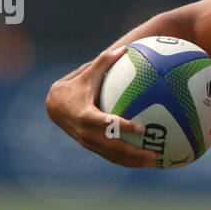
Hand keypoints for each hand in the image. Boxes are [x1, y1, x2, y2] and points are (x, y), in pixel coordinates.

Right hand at [45, 47, 156, 166]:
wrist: (53, 106)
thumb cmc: (74, 87)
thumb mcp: (85, 74)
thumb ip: (104, 62)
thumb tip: (125, 48)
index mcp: (84, 115)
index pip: (105, 124)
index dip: (122, 127)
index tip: (141, 128)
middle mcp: (86, 133)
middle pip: (112, 147)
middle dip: (134, 153)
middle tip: (155, 154)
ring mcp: (88, 143)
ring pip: (114, 157)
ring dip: (135, 162)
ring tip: (157, 162)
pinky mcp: (92, 148)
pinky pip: (112, 157)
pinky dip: (129, 161)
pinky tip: (146, 161)